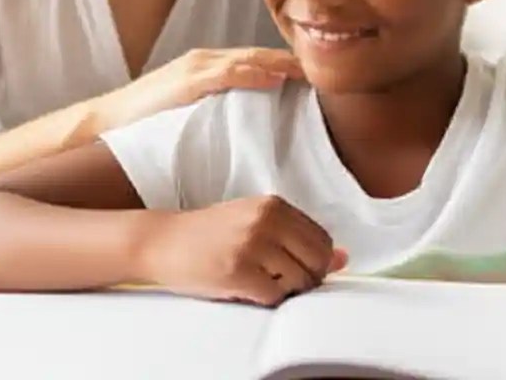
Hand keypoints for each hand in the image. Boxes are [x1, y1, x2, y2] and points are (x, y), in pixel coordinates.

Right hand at [92, 48, 303, 133]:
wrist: (103, 124)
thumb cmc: (147, 124)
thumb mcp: (192, 113)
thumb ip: (220, 109)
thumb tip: (256, 123)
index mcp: (210, 67)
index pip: (260, 61)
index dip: (292, 66)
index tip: (323, 76)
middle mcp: (207, 60)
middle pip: (262, 55)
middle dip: (296, 60)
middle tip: (333, 68)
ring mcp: (196, 68)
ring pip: (249, 59)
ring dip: (283, 63)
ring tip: (315, 72)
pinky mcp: (186, 82)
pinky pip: (226, 74)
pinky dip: (253, 73)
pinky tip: (275, 78)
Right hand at [137, 195, 347, 307]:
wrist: (163, 241)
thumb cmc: (210, 235)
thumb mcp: (255, 225)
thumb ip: (297, 238)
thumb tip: (343, 259)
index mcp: (274, 205)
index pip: (322, 240)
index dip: (314, 262)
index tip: (293, 267)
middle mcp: (266, 220)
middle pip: (317, 262)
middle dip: (305, 279)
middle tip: (279, 281)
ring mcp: (252, 245)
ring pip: (298, 282)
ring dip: (284, 291)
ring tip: (259, 281)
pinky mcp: (237, 272)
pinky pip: (274, 297)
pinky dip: (266, 299)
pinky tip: (246, 288)